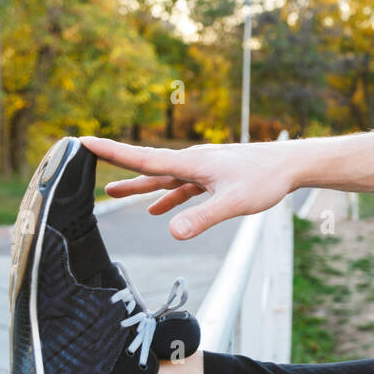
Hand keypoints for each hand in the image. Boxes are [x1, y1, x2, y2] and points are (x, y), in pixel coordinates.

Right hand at [80, 136, 294, 240]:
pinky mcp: (214, 177)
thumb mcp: (233, 203)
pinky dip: (169, 197)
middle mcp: (192, 162)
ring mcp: (203, 169)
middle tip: (86, 163)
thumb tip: (172, 232)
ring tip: (114, 194)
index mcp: (191, 163)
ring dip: (141, 186)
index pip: (143, 158)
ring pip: (165, 177)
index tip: (84, 141)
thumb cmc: (265, 180)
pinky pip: (183, 186)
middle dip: (118, 168)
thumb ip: (203, 218)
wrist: (290, 164)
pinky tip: (161, 212)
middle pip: (148, 166)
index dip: (112, 152)